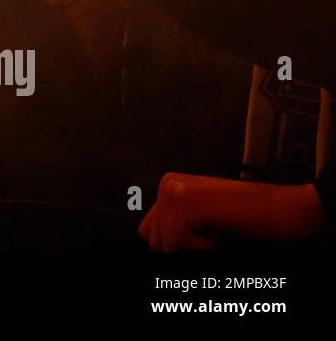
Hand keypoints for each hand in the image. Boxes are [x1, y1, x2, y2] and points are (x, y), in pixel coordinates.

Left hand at [138, 172, 322, 250]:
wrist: (285, 208)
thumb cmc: (250, 218)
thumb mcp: (204, 220)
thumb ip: (179, 226)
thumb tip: (157, 246)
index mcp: (171, 186)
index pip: (151, 230)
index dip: (176, 246)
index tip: (205, 241)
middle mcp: (168, 185)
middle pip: (152, 238)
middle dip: (179, 248)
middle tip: (211, 240)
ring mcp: (174, 192)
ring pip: (162, 245)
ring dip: (189, 250)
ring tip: (216, 237)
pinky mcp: (183, 203)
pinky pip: (175, 246)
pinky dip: (198, 250)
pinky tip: (217, 237)